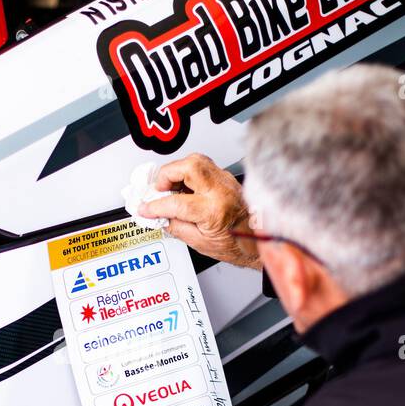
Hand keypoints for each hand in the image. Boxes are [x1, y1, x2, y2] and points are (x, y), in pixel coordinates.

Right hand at [138, 154, 260, 269]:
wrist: (259, 242)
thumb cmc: (237, 245)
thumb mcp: (200, 243)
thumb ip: (176, 227)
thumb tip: (159, 217)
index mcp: (214, 211)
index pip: (175, 203)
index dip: (155, 206)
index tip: (146, 209)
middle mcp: (221, 191)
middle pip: (189, 166)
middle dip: (167, 175)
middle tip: (159, 189)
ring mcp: (226, 181)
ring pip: (197, 160)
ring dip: (178, 170)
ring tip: (170, 187)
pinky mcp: (227, 178)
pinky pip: (205, 167)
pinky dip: (190, 173)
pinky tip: (185, 187)